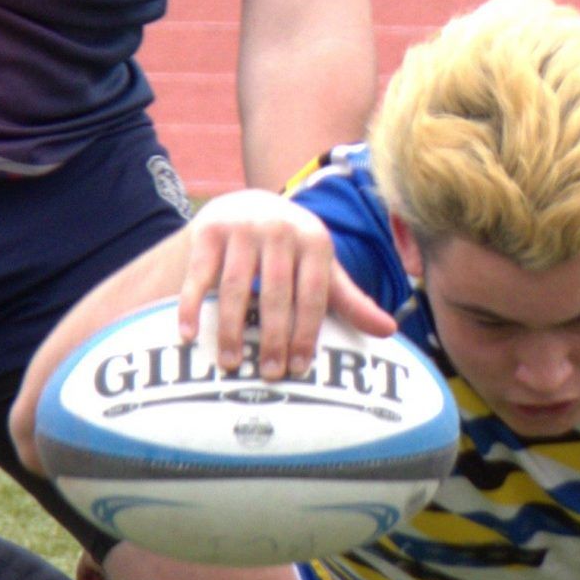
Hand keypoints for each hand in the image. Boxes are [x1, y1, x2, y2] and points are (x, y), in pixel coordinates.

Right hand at [174, 189, 394, 379]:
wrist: (245, 205)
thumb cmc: (291, 250)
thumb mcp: (322, 268)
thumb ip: (350, 300)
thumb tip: (390, 330)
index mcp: (314, 240)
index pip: (313, 295)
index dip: (306, 333)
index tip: (299, 368)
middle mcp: (280, 230)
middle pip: (275, 294)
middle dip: (273, 338)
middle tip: (270, 374)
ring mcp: (242, 228)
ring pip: (235, 287)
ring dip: (231, 329)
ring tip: (230, 363)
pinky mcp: (209, 231)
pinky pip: (199, 276)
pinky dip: (190, 306)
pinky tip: (188, 335)